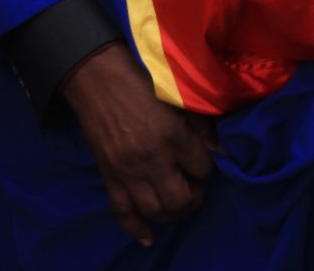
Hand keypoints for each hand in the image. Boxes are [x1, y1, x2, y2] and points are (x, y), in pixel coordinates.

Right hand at [61, 45, 213, 245]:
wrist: (94, 77)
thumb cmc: (139, 82)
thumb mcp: (176, 98)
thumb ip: (200, 126)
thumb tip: (219, 151)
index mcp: (172, 135)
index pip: (204, 170)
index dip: (207, 170)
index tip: (201, 164)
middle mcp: (152, 159)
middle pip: (181, 200)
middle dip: (193, 199)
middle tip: (192, 188)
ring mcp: (127, 170)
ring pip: (156, 211)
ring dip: (171, 213)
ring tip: (174, 201)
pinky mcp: (108, 175)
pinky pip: (123, 212)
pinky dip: (136, 228)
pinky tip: (147, 236)